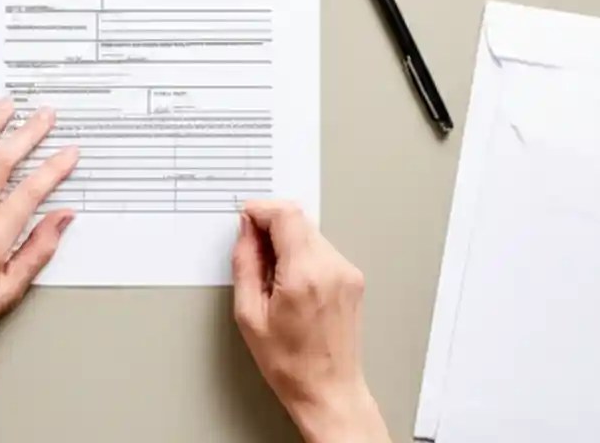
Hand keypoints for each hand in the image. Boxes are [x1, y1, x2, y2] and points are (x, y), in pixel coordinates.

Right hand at [232, 200, 390, 442]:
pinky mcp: (353, 279)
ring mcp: (347, 273)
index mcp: (304, 276)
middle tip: (253, 253)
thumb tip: (246, 232)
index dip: (260, 210)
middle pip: (299, 220)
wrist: (329, 391)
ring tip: (272, 278)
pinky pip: (322, 250)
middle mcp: (331, 268)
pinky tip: (291, 283)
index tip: (245, 218)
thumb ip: (245, 264)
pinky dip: (302, 255)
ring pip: (310, 233)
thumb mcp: (249, 315)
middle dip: (271, 226)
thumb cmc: (288, 363)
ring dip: (286, 241)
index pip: (285, 215)